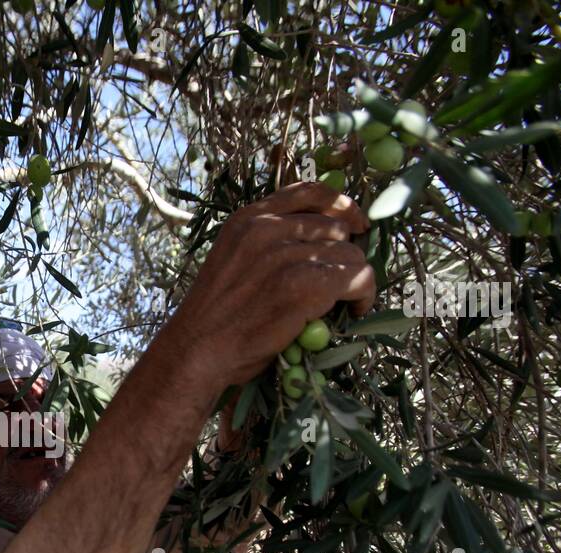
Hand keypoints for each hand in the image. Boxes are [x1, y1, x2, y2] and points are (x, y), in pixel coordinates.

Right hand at [173, 181, 376, 386]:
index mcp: (248, 219)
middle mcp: (268, 229)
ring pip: (351, 254)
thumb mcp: (232, 260)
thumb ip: (266, 242)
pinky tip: (356, 310)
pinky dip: (363, 295)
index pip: (309, 192)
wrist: (197, 351)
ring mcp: (287, 255)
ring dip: (353, 280)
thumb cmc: (215, 318)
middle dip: (343, 255)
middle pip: (336, 228)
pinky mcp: (305, 284)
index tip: (356, 223)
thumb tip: (321, 239)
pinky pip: (357, 278)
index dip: (341, 205)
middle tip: (338, 284)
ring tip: (346, 302)